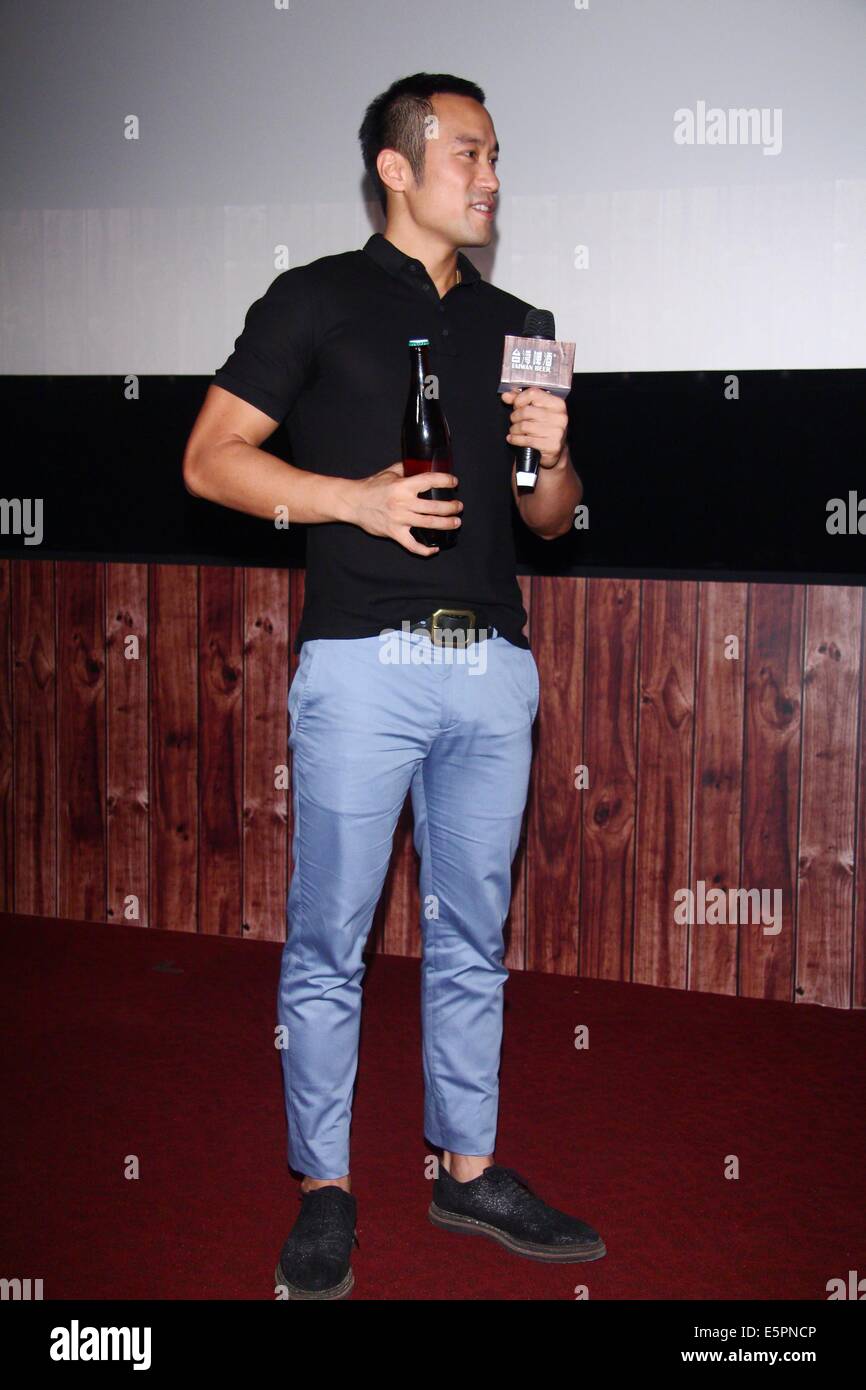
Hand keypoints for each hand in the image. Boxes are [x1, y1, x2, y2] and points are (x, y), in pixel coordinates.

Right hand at [348, 462, 462, 555]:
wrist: (353, 502)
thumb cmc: (371, 487)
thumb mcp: (389, 472)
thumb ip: (405, 468)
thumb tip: (420, 464)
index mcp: (403, 486)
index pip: (430, 480)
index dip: (445, 481)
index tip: (454, 482)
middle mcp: (403, 503)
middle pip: (434, 506)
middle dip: (451, 507)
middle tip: (458, 506)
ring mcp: (399, 519)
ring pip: (429, 524)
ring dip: (446, 524)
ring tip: (456, 522)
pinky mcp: (394, 533)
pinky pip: (412, 545)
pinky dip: (424, 549)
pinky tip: (434, 549)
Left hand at [501, 387, 567, 467]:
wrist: (555, 450)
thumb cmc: (545, 428)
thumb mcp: (537, 410)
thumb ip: (521, 400)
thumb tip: (506, 396)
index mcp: (557, 404)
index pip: (533, 393)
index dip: (519, 399)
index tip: (516, 406)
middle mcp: (559, 417)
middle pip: (525, 411)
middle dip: (515, 417)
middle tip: (515, 420)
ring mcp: (556, 432)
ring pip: (523, 426)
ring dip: (514, 429)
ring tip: (516, 431)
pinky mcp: (551, 446)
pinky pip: (526, 440)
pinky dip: (515, 439)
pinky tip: (514, 439)